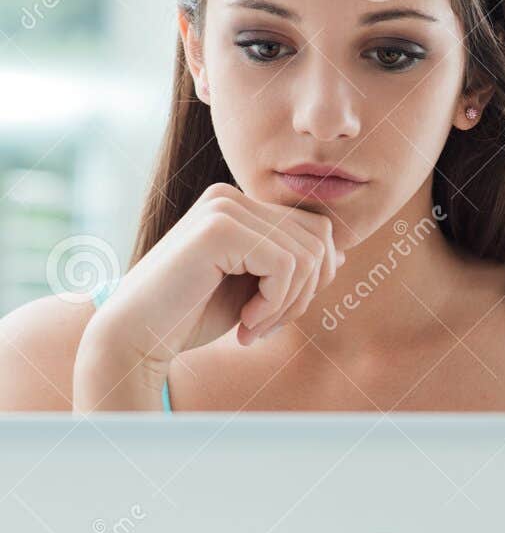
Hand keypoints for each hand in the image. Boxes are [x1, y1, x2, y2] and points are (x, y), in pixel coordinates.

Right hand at [75, 182, 343, 397]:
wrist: (137, 336)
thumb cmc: (190, 315)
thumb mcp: (253, 288)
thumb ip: (289, 266)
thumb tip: (339, 253)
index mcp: (238, 205)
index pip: (315, 230)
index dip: (312, 279)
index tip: (275, 315)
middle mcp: (230, 197)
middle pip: (318, 239)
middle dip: (304, 293)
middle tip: (266, 326)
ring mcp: (223, 208)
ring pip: (306, 254)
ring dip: (288, 304)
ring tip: (254, 328)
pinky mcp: (219, 228)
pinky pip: (286, 265)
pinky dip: (275, 304)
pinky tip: (245, 323)